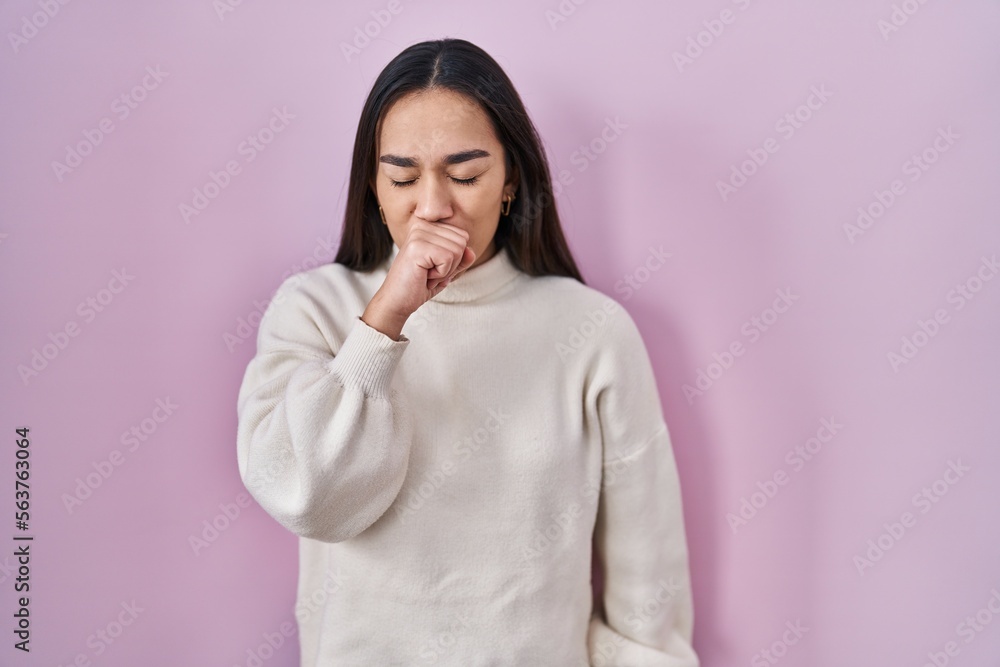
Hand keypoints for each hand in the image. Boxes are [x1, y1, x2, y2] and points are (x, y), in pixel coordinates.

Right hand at [361, 220, 475, 338]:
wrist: (397, 302)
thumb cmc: (420, 285)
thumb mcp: (447, 271)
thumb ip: (462, 259)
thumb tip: (471, 251)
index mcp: (428, 226)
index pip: (462, 236)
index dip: (454, 258)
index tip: (434, 267)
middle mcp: (422, 225)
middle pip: (462, 242)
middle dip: (452, 265)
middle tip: (430, 273)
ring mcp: (418, 234)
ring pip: (457, 250)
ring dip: (445, 271)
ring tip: (426, 274)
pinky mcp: (417, 246)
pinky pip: (448, 258)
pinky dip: (441, 274)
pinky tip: (424, 276)